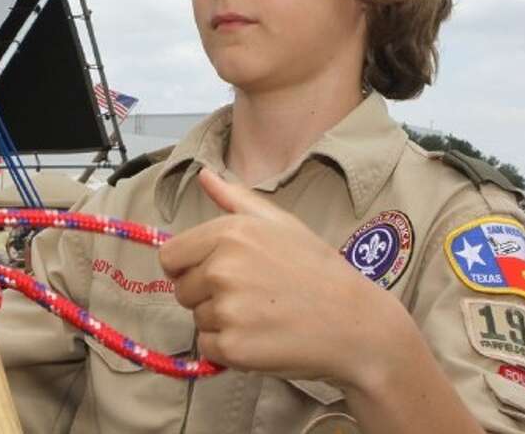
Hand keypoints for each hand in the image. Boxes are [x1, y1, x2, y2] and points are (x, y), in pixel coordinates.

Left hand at [158, 171, 414, 385]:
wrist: (354, 323)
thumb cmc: (317, 269)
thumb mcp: (280, 223)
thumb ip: (236, 198)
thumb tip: (204, 174)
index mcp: (229, 233)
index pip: (170, 256)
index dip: (189, 266)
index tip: (216, 272)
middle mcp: (222, 269)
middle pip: (181, 289)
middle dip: (207, 294)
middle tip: (251, 295)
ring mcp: (227, 310)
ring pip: (196, 319)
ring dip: (221, 321)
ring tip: (262, 314)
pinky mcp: (233, 348)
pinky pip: (208, 347)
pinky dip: (228, 348)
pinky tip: (261, 337)